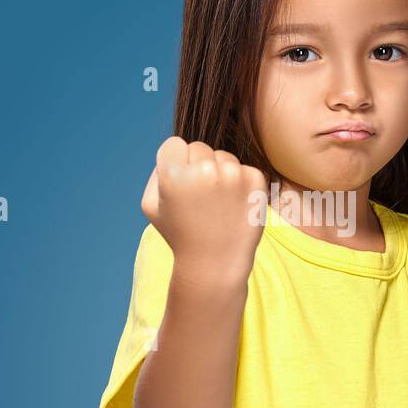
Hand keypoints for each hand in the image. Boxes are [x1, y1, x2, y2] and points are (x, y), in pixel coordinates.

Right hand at [141, 136, 267, 287]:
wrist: (215, 263)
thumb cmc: (180, 234)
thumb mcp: (151, 206)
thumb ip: (157, 172)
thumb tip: (176, 151)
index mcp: (173, 175)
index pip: (174, 144)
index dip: (175, 163)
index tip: (180, 183)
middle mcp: (204, 170)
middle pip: (199, 147)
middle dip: (197, 166)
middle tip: (199, 199)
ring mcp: (233, 175)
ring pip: (223, 156)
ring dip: (220, 173)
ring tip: (216, 205)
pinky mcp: (255, 180)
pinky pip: (244, 168)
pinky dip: (240, 183)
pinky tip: (233, 207)